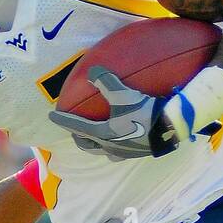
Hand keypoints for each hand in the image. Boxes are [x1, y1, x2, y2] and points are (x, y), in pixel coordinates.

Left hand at [49, 68, 220, 159]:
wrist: (170, 128)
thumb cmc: (145, 112)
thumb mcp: (124, 94)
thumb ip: (106, 81)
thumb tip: (92, 70)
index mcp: (103, 133)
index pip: (76, 126)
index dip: (63, 120)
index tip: (52, 116)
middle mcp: (110, 146)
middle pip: (87, 144)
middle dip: (78, 136)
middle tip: (74, 129)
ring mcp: (124, 152)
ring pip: (103, 151)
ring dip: (96, 144)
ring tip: (96, 136)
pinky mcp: (138, 153)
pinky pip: (120, 151)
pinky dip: (115, 145)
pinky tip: (121, 138)